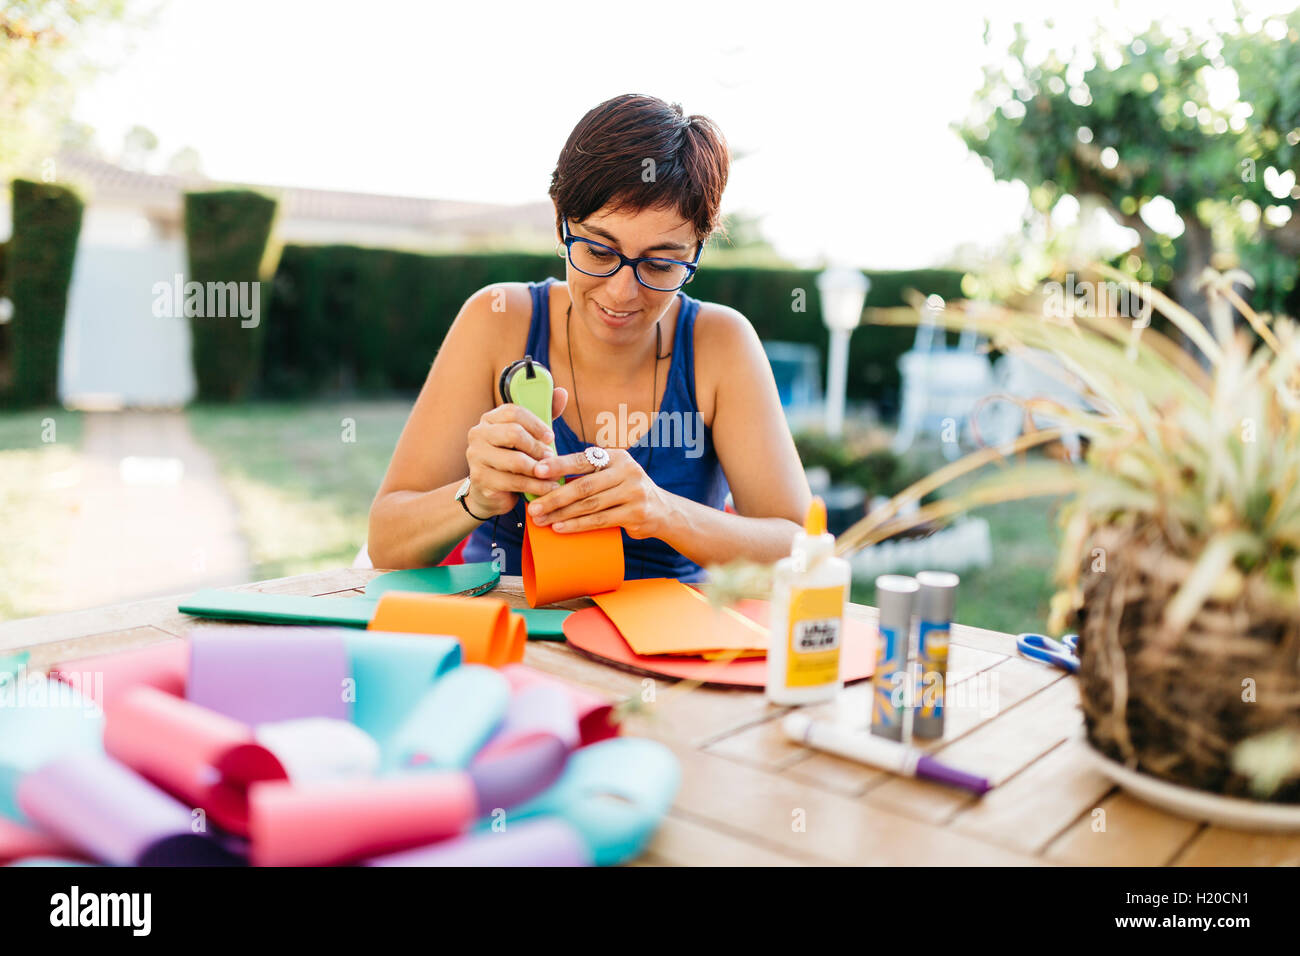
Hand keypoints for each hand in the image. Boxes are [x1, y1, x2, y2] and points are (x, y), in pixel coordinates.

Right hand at [464, 388, 567, 517]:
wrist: (490, 492)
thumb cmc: (513, 459)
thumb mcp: (528, 436)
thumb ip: (544, 415)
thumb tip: (562, 392)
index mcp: (490, 419)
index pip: (513, 411)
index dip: (536, 423)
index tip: (550, 436)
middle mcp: (478, 434)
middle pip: (513, 433)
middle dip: (537, 447)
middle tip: (551, 457)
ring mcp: (476, 457)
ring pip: (516, 460)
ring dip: (540, 469)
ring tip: (554, 475)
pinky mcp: (481, 479)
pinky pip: (515, 481)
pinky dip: (537, 486)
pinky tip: (549, 488)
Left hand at [527, 447, 670, 537]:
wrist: (662, 511)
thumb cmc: (626, 490)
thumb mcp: (613, 473)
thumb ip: (588, 473)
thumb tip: (545, 476)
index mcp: (617, 456)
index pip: (583, 459)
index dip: (559, 465)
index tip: (537, 470)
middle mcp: (627, 471)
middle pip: (584, 485)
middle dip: (555, 496)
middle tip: (533, 506)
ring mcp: (633, 492)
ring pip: (590, 505)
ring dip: (562, 514)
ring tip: (541, 520)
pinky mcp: (636, 514)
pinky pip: (600, 521)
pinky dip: (578, 525)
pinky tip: (561, 528)